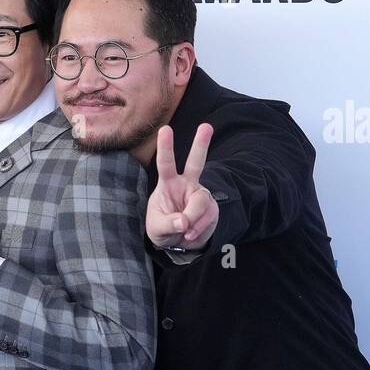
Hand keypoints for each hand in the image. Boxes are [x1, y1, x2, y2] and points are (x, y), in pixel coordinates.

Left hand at [146, 123, 218, 250]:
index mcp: (168, 183)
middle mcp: (186, 184)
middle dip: (201, 144)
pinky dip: (198, 230)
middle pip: (195, 162)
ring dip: (192, 220)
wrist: (178, 243)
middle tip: (206, 126)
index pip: (166, 163)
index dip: (165, 147)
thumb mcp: (157, 229)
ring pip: (201, 202)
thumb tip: (184, 222)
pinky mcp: (211, 208)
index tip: (165, 129)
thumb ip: (168, 224)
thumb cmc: (162, 228)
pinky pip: (208, 217)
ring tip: (185, 232)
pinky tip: (191, 235)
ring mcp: (201, 194)